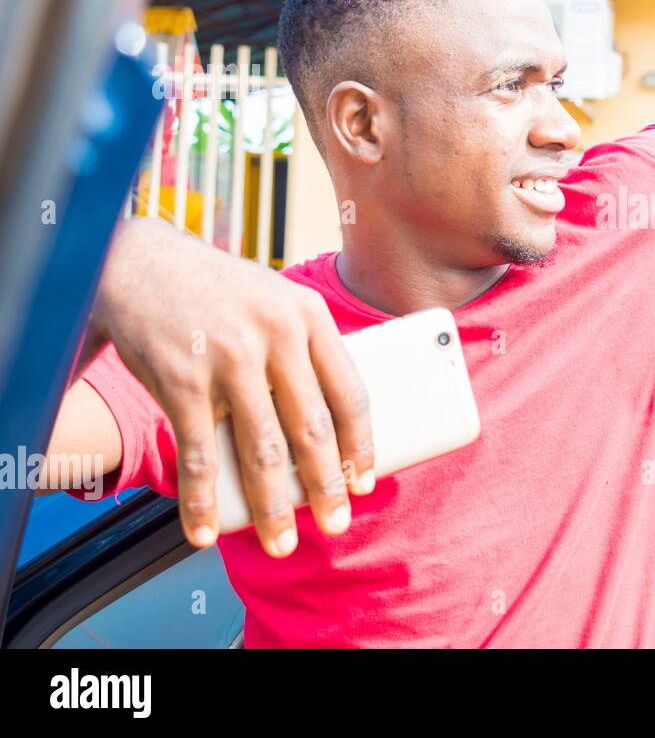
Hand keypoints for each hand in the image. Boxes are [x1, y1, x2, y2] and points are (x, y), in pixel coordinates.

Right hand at [90, 218, 373, 556]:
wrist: (138, 260)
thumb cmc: (220, 292)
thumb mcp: (278, 301)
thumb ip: (305, 352)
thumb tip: (334, 425)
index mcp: (309, 314)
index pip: (350, 392)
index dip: (362, 444)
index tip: (366, 480)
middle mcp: (275, 335)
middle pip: (312, 430)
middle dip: (327, 488)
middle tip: (336, 524)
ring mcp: (228, 358)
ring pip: (262, 451)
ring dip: (274, 508)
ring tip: (282, 542)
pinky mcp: (182, 380)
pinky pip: (198, 456)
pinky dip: (202, 501)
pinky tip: (205, 530)